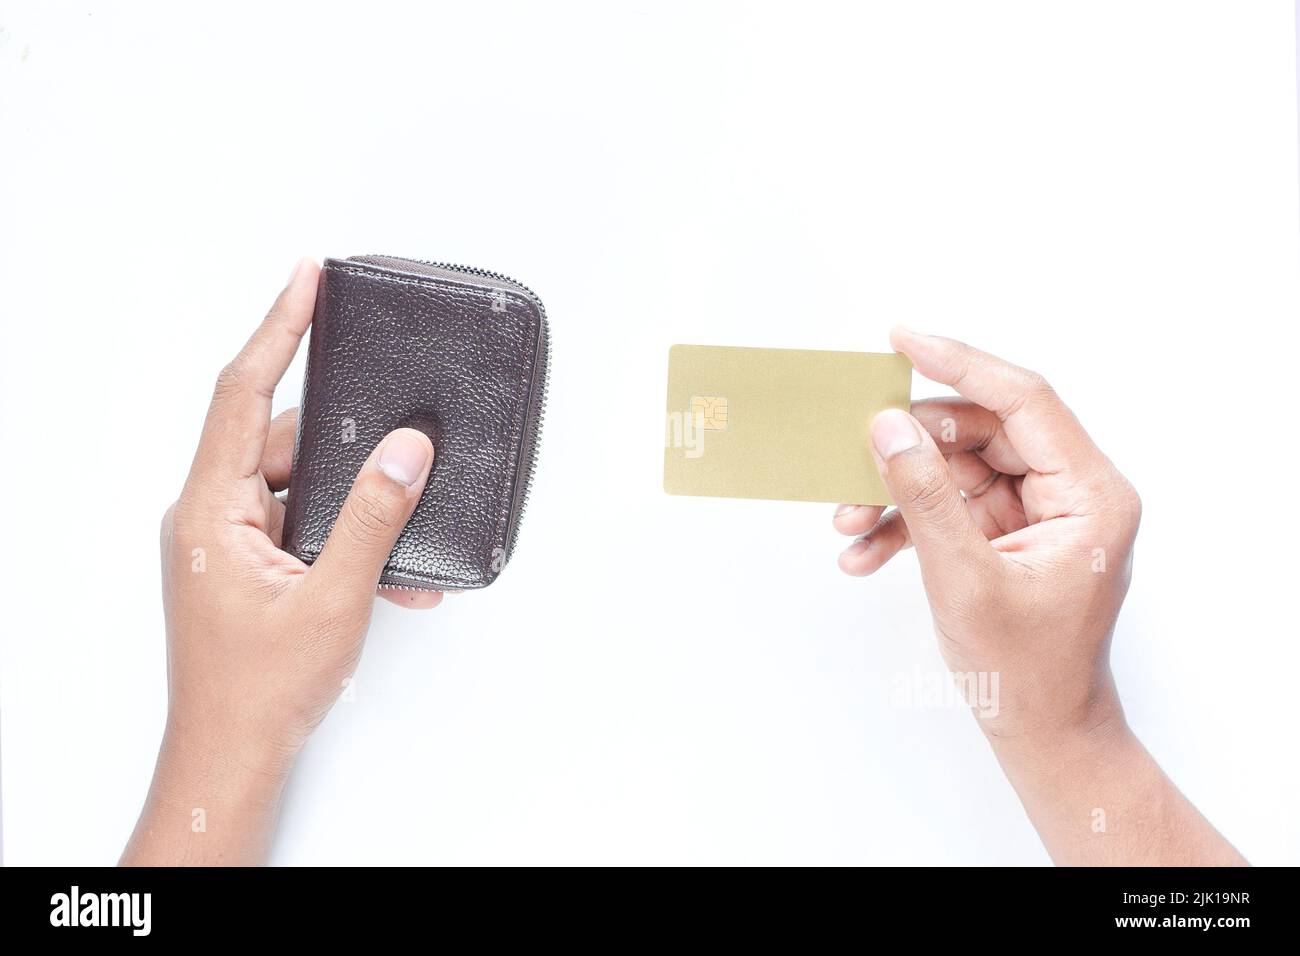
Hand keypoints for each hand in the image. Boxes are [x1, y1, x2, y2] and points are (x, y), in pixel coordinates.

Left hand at [123, 259, 437, 865]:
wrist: (231, 757)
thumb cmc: (261, 691)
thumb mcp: (334, 598)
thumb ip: (374, 515)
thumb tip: (406, 449)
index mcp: (211, 511)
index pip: (241, 393)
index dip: (277, 328)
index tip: (307, 278)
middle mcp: (212, 516)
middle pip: (284, 442)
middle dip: (348, 448)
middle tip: (401, 441)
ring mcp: (230, 542)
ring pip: (302, 488)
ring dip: (357, 508)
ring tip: (401, 539)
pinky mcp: (251, 565)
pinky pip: (306, 527)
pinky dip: (349, 541)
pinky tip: (393, 574)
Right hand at [834, 327, 1243, 864]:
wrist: (1042, 733)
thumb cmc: (1023, 671)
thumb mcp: (964, 579)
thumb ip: (924, 496)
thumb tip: (887, 426)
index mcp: (1091, 493)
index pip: (1024, 399)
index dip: (960, 362)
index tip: (900, 340)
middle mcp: (1071, 491)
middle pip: (980, 433)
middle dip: (909, 451)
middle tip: (849, 463)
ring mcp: (1038, 513)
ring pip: (956, 469)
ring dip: (896, 493)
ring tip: (845, 524)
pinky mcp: (1007, 535)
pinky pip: (950, 506)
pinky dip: (905, 524)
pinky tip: (861, 554)